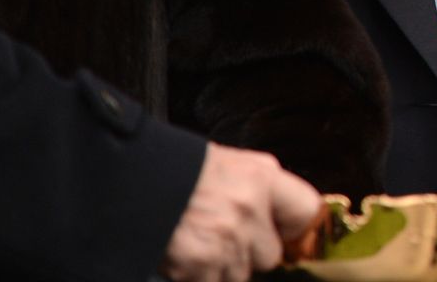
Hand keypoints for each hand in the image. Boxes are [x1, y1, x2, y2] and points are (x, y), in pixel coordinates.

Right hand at [159, 143, 322, 281]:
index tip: (283, 233)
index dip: (293, 227)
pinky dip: (196, 276)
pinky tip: (183, 255)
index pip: (306, 211)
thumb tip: (277, 218)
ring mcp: (227, 240)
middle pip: (270, 255)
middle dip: (249, 253)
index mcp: (262, 177)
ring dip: (221, 267)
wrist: (129, 178)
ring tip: (198, 242)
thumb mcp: (229, 165)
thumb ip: (259, 190)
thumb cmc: (177, 169)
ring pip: (240, 274)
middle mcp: (250, 208)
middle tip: (222, 235)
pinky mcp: (200, 266)